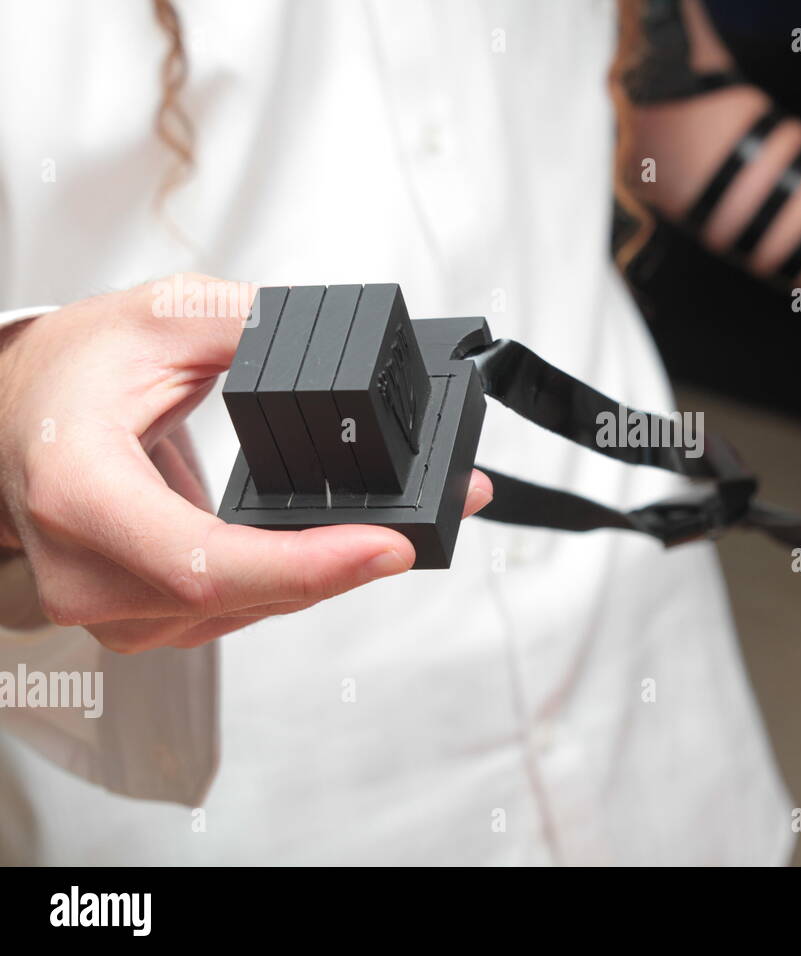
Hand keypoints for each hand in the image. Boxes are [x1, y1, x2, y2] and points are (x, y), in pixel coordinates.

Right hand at [0, 275, 493, 651]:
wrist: (14, 417)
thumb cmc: (64, 374)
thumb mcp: (157, 318)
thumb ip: (249, 325)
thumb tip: (335, 338)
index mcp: (80, 495)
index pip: (204, 565)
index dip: (307, 567)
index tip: (390, 545)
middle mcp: (90, 572)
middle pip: (244, 597)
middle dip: (349, 563)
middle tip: (439, 516)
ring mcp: (114, 608)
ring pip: (249, 611)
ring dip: (334, 574)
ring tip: (410, 525)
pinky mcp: (142, 617)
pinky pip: (238, 609)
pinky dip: (298, 579)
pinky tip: (344, 547)